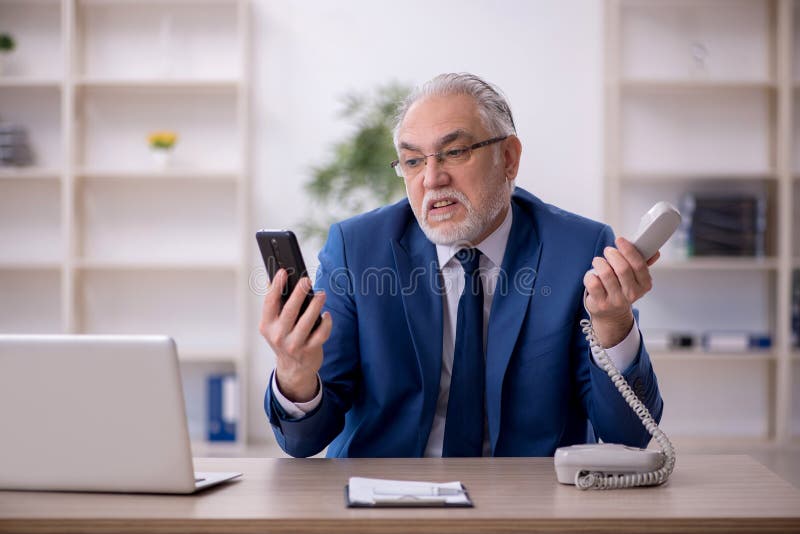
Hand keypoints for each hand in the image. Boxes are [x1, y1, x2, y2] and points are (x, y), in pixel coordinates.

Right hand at [259, 269, 332, 401]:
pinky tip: (327, 315)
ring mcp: (294, 345)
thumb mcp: (273, 325)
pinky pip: (321, 334)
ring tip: (321, 294)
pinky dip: (326, 323)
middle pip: (290, 310)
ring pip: (307, 321)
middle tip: (307, 280)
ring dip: (315, 306)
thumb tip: (274, 279)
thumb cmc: (284, 339)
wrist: (293, 369)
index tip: (282, 272)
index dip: (276, 286)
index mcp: (267, 325)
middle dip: (299, 293)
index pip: (270, 303)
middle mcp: (278, 336)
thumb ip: (274, 305)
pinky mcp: (309, 350)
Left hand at [583, 237, 659, 346]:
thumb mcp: (635, 278)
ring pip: (606, 273)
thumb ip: (643, 263)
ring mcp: (616, 300)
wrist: (611, 314)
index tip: (620, 240)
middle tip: (608, 251)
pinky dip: (590, 274)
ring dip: (600, 262)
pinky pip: (593, 282)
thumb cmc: (622, 289)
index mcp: (644, 285)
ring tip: (598, 261)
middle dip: (613, 255)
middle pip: (622, 268)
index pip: (639, 265)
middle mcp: (632, 294)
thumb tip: (655, 252)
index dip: (629, 250)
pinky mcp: (601, 303)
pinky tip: (593, 275)